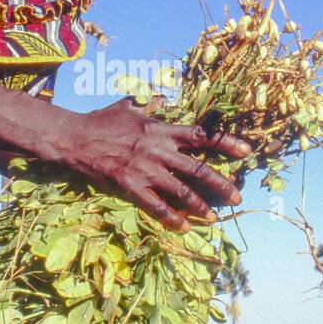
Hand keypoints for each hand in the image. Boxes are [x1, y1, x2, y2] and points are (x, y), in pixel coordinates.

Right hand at [51, 96, 252, 231]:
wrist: (75, 138)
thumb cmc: (101, 120)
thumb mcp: (128, 105)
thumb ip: (148, 103)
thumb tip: (161, 96)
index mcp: (161, 129)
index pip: (201, 135)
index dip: (226, 142)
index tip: (247, 151)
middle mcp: (158, 149)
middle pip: (198, 168)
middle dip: (221, 183)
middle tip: (237, 196)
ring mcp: (145, 169)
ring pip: (181, 190)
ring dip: (200, 205)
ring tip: (214, 217)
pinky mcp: (130, 185)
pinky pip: (155, 205)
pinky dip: (171, 217)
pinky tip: (183, 227)